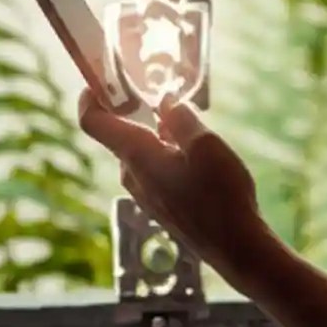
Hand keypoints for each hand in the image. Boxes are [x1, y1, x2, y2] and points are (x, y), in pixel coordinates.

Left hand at [77, 90, 270, 279]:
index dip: (90, 96)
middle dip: (138, 111)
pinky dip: (168, 154)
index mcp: (137, 156)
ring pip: (142, 152)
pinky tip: (199, 159)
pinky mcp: (160, 206)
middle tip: (165, 93)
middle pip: (122, 134)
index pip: (93, 122)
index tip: (101, 79)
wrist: (235, 247)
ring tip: (193, 128)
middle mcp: (133, 176)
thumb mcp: (206, 144)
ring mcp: (145, 194)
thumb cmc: (221, 195)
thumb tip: (164, 101)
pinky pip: (155, 170)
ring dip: (159, 135)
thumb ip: (181, 118)